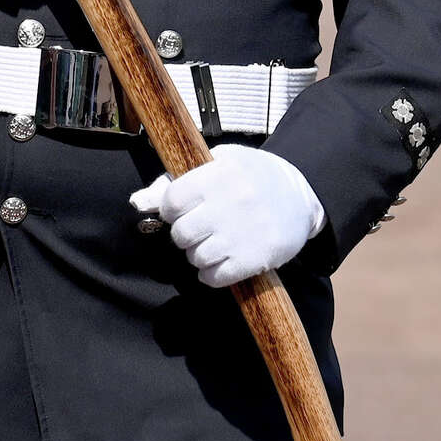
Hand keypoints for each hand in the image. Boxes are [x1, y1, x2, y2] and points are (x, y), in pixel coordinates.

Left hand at [130, 145, 325, 288]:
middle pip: (181, 233)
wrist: (301, 196)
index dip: (170, 208)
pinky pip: (214, 277)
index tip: (179, 209)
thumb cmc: (251, 176)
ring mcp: (245, 233)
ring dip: (197, 253)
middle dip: (184, 233)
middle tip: (197, 226)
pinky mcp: (256, 260)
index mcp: (221, 173)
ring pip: (196, 257)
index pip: (172, 200)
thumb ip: (178, 179)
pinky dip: (210, 273)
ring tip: (212, 241)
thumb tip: (139, 201)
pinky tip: (221, 258)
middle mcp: (233, 202)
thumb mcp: (219, 162)